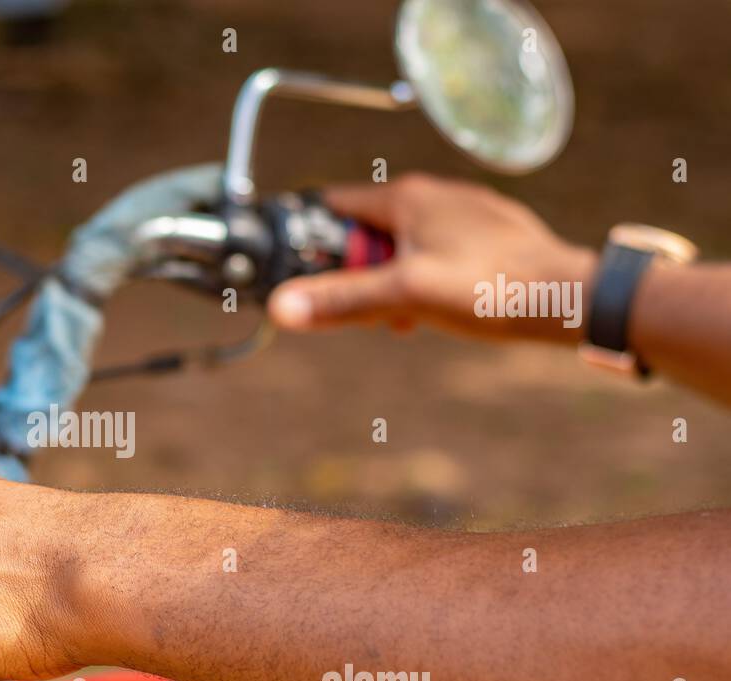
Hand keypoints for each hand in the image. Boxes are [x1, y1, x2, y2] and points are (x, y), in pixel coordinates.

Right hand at [268, 173, 597, 343]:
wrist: (569, 298)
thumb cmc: (491, 289)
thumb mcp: (404, 297)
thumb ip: (342, 300)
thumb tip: (281, 307)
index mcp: (408, 197)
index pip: (334, 205)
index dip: (312, 240)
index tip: (306, 276)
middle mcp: (435, 193)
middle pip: (368, 230)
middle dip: (358, 271)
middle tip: (366, 310)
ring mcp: (464, 212)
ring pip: (402, 245)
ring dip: (390, 281)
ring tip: (403, 317)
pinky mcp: (487, 234)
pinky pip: (435, 253)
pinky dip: (423, 280)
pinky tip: (438, 309)